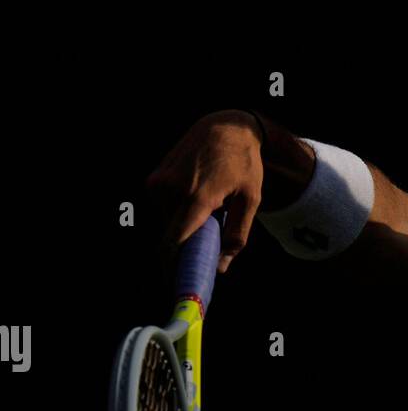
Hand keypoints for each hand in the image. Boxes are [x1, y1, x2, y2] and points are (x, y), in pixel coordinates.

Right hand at [145, 110, 263, 271]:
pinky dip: (178, 212)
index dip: (172, 267)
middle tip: (203, 252)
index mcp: (198, 196)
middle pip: (170, 236)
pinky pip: (163, 208)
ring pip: (167, 223)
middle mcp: (172, 189)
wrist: (226, 126)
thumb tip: (221, 267)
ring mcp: (159, 182)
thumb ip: (237, 236)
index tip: (177, 283)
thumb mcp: (251, 199)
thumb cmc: (244, 163)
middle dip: (183, 250)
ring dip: (183, 227)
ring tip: (208, 211)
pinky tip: (198, 197)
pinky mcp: (153, 178)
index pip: (174, 242)